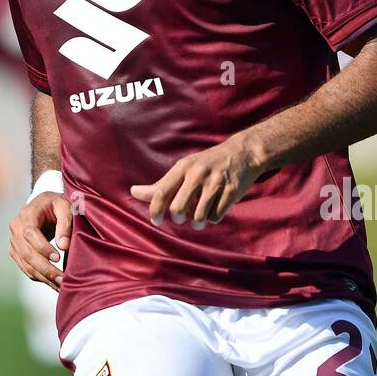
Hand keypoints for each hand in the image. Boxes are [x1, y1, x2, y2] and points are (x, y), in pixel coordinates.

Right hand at [8, 191, 71, 290]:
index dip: (42, 247)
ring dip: (43, 277)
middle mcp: (16, 228)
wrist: (45, 206)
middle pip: (26, 252)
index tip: (58, 257)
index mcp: (27, 214)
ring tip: (61, 285)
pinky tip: (53, 284)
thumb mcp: (65, 207)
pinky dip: (39, 277)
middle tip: (62, 279)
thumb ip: (65, 223)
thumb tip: (63, 246)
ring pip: (26, 263)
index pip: (30, 233)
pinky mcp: (16, 252)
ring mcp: (14, 241)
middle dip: (45, 268)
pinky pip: (26, 268)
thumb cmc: (57, 205)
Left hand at [130, 137, 262, 228]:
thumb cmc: (206, 164)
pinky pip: (215, 217)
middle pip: (178, 209)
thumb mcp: (184, 168)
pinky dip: (212, 218)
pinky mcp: (231, 192)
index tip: (156, 221)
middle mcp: (198, 174)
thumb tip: (134, 192)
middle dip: (179, 218)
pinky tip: (214, 210)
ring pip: (198, 217)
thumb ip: (161, 184)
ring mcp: (216, 183)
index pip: (162, 192)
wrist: (242, 153)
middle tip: (183, 217)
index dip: (155, 210)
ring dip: (197, 222)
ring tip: (198, 218)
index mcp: (183, 167)